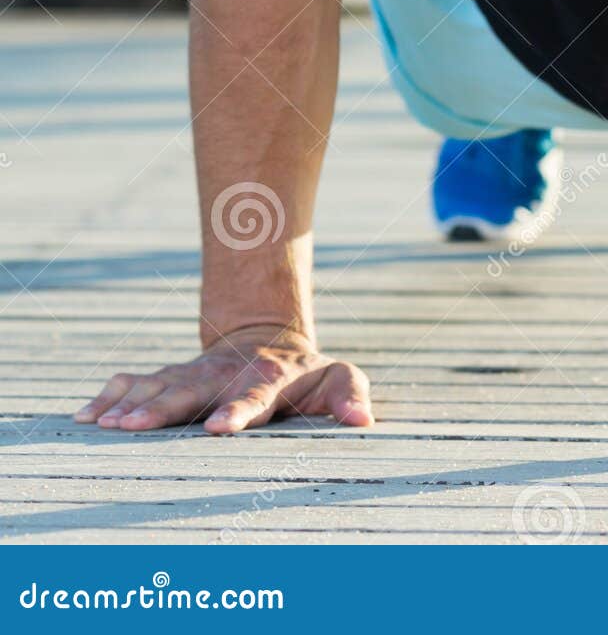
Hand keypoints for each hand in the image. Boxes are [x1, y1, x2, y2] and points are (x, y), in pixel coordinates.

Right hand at [73, 330, 373, 434]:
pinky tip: (85, 415)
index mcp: (267, 379)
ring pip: (160, 385)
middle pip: (192, 390)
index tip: (219, 429)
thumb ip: (352, 395)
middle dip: (161, 409)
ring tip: (101, 424)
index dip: (238, 411)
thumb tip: (365, 422)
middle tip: (129, 427)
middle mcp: (225, 374)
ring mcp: (195, 373)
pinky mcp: (173, 377)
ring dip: (129, 404)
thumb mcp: (339, 377)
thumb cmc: (307, 371)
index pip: (254, 396)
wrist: (269, 336)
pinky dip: (111, 395)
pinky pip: (138, 383)